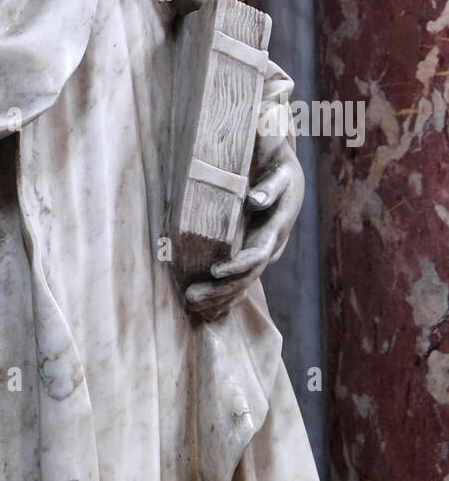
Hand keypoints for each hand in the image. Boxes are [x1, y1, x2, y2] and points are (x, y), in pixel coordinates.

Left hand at [185, 118, 303, 321]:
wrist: (290, 176)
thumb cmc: (282, 171)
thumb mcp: (282, 175)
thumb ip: (270, 188)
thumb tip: (254, 200)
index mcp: (277, 231)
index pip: (257, 257)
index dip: (237, 266)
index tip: (215, 271)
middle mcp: (269, 248)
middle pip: (246, 277)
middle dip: (220, 290)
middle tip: (191, 297)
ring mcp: (261, 253)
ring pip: (241, 283)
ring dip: (218, 298)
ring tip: (191, 306)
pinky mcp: (251, 253)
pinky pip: (239, 280)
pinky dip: (224, 295)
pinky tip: (206, 308)